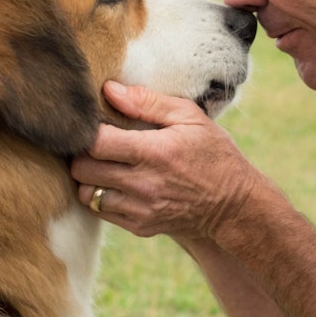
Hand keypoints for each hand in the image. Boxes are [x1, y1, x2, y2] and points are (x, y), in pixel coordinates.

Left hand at [71, 81, 263, 239]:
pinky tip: (117, 183)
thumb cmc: (213, 153)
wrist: (233, 206)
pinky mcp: (139, 226)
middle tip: (96, 143)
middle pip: (83, 168)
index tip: (94, 124)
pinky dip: (101, 196)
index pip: (95, 142)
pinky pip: (100, 211)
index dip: (87, 130)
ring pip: (86, 193)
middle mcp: (143, 184)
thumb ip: (148, 102)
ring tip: (105, 164)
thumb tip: (110, 90)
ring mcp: (140, 208)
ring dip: (89, 178)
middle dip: (82, 153)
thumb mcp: (191, 118)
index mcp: (154, 151)